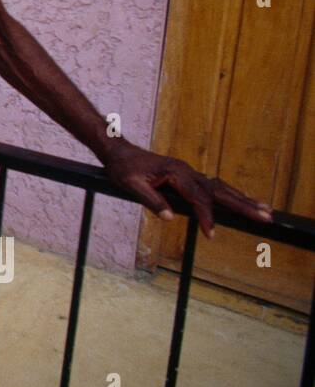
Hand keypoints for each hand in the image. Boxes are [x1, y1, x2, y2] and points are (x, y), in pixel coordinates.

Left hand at [102, 141, 271, 236]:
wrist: (120, 152)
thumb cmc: (123, 169)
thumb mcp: (131, 185)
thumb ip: (150, 200)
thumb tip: (170, 217)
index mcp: (175, 173)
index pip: (197, 198)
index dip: (206, 216)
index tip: (212, 234)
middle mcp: (187, 171)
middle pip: (219, 191)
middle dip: (243, 205)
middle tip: (266, 217)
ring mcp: (190, 173)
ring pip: (221, 188)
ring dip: (243, 199)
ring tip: (266, 210)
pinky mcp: (189, 177)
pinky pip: (214, 187)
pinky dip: (231, 195)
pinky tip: (244, 201)